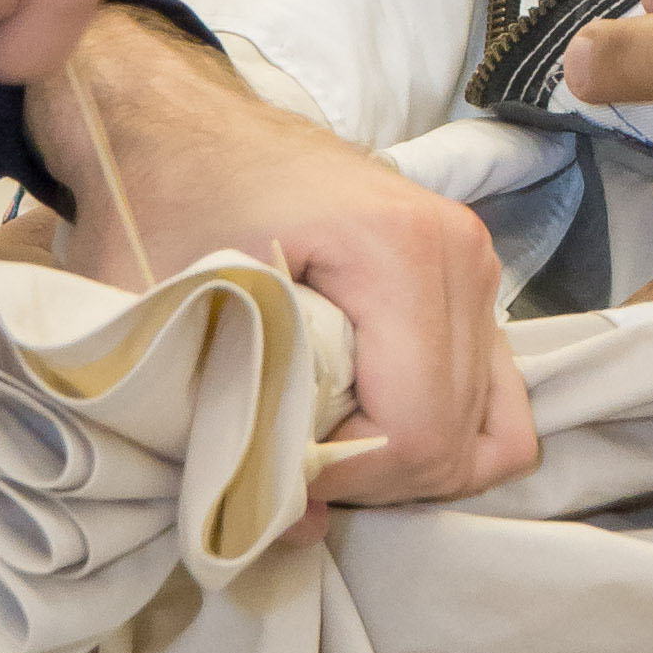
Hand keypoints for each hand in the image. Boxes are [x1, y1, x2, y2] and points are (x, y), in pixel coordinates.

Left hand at [28, 8, 536, 510]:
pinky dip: (439, 431)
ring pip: (489, 426)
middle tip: (291, 466)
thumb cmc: (161, 205)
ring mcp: (475, 262)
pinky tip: (365, 425)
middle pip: (458, 438)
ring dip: (408, 463)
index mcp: (399, 253)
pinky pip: (491, 393)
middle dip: (373, 480)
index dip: (344, 482)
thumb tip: (297, 528)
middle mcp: (460, 254)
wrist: (175, 125)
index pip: (417, 432)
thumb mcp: (165, 319)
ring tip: (328, 447)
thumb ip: (224, 432)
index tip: (271, 472)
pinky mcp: (467, 275)